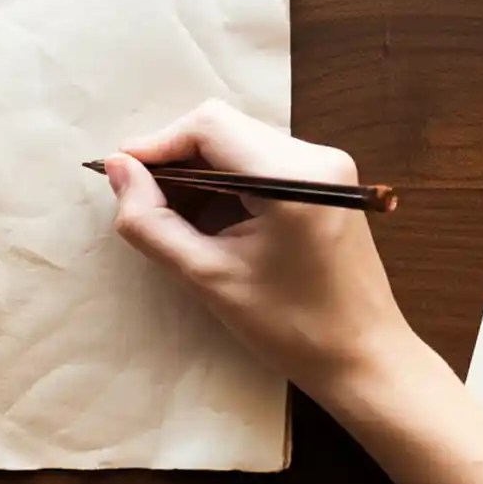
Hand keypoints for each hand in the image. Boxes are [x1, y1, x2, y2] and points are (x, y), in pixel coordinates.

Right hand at [104, 99, 414, 399]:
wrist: (365, 357)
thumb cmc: (291, 328)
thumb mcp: (207, 277)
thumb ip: (151, 221)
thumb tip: (117, 169)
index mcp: (292, 176)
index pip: (208, 125)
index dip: (157, 144)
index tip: (121, 174)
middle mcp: (316, 156)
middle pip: (222, 127)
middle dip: (175, 157)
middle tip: (143, 200)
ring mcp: (327, 165)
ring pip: (238, 140)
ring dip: (198, 169)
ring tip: (174, 215)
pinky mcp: (328, 179)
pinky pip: (259, 158)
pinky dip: (224, 178)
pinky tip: (211, 217)